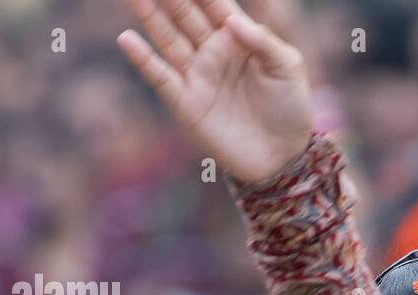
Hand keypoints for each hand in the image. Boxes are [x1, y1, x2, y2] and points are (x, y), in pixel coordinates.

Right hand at [117, 0, 312, 183]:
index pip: (213, 4)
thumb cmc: (290, 109)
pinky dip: (143, 59)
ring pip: (168, 38)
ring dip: (150, 16)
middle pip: (185, 14)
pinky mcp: (187, 103)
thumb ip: (264, 41)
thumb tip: (231, 21)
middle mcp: (213, 52)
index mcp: (238, 38)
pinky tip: (127, 39)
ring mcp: (198, 76)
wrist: (282, 157)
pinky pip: (161, 77)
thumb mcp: (288, 68)